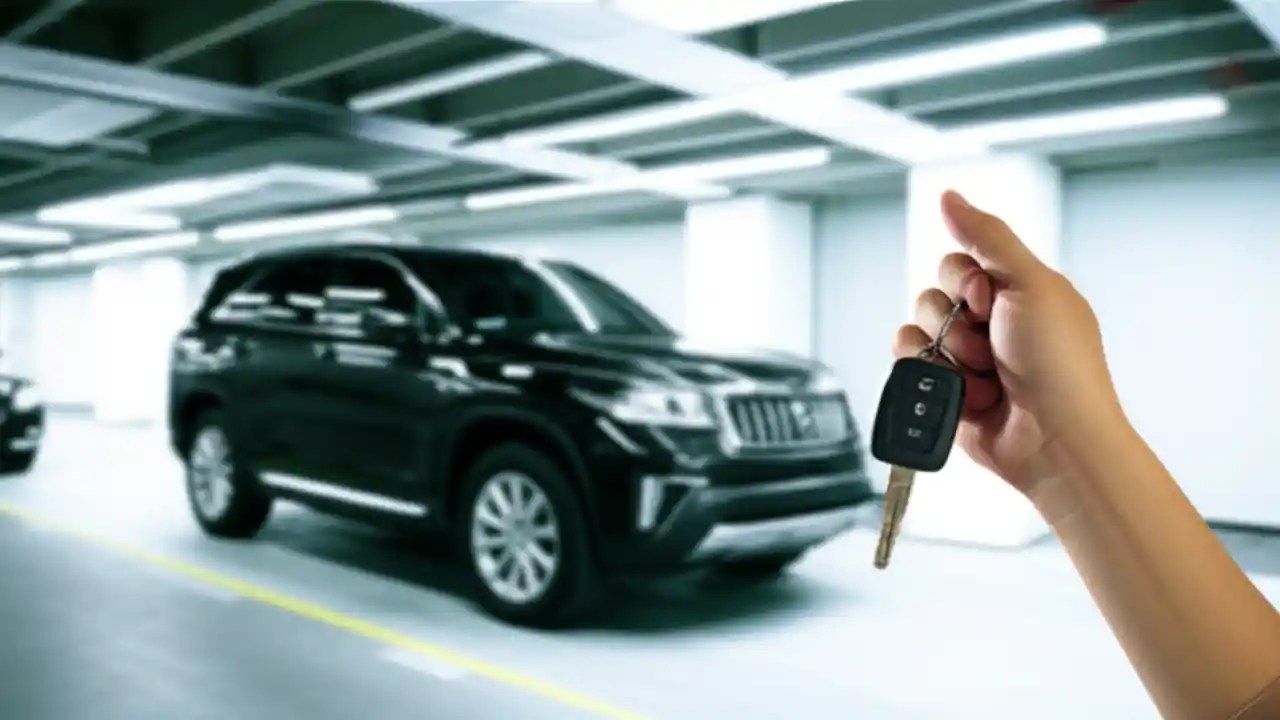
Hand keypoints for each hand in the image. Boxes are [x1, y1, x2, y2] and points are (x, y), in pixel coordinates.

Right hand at [893, 190, 1124, 494]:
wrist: (1055, 440)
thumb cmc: (1061, 367)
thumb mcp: (1030, 284)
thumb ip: (986, 236)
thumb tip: (949, 195)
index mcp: (1018, 291)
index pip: (960, 262)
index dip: (966, 282)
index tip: (990, 302)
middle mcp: (991, 323)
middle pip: (933, 295)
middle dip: (955, 323)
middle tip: (991, 346)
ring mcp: (968, 359)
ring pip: (917, 331)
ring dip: (948, 354)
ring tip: (985, 377)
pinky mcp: (949, 391)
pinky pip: (910, 366)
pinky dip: (930, 378)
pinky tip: (967, 393)